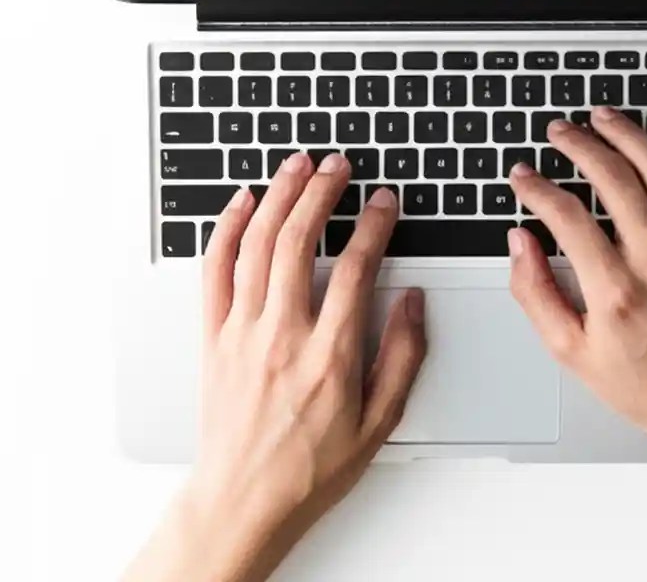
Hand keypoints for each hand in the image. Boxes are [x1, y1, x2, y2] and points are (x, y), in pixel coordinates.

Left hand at [126, 152, 426, 581]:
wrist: (244, 501)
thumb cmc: (311, 468)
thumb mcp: (380, 422)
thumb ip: (402, 357)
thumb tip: (412, 303)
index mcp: (330, 356)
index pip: (357, 268)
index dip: (375, 225)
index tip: (386, 202)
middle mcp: (282, 336)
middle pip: (299, 242)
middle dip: (322, 192)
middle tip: (339, 167)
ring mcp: (242, 333)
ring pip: (256, 246)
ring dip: (278, 197)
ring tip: (296, 166)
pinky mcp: (213, 338)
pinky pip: (214, 271)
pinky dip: (226, 230)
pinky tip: (241, 204)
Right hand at [508, 112, 646, 581]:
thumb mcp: (574, 356)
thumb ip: (537, 295)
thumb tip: (520, 245)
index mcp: (615, 292)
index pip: (566, 216)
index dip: (537, 188)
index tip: (524, 177)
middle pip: (613, 178)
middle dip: (579, 144)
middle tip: (561, 132)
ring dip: (628, 134)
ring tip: (604, 117)